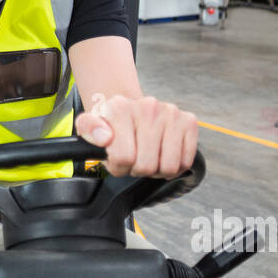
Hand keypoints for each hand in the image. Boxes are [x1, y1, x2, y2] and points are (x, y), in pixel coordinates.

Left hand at [74, 94, 198, 179]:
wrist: (129, 109)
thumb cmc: (110, 124)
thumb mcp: (89, 126)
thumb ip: (88, 129)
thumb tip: (105, 137)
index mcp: (120, 108)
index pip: (123, 157)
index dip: (118, 167)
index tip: (116, 159)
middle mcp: (148, 106)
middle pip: (146, 166)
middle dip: (137, 169)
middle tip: (133, 158)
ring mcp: (171, 113)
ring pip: (168, 167)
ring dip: (156, 170)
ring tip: (147, 157)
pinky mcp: (189, 122)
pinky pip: (185, 161)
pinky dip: (174, 166)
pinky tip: (162, 155)